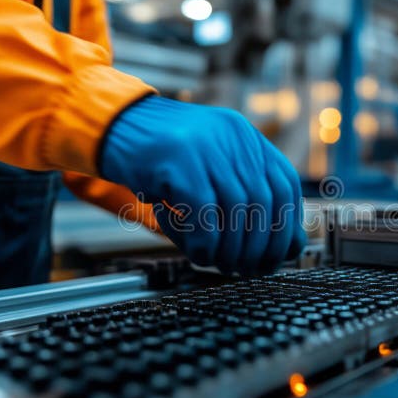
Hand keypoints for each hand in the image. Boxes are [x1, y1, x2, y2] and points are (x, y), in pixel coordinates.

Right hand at [101, 96, 306, 274]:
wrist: (110, 128)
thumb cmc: (159, 158)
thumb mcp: (207, 167)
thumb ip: (238, 194)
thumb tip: (278, 246)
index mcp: (243, 136)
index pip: (284, 184)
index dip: (286, 225)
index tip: (278, 254)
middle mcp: (231, 136)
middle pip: (265, 201)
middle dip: (260, 245)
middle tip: (249, 269)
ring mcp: (205, 144)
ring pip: (237, 209)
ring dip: (232, 249)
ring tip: (222, 265)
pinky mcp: (178, 159)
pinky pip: (204, 212)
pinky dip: (206, 243)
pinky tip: (200, 255)